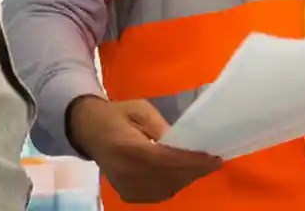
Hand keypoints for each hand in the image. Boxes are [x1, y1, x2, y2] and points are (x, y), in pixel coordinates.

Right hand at [68, 97, 221, 202]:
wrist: (89, 131)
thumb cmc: (117, 115)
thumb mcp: (140, 109)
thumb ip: (160, 126)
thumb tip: (181, 142)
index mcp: (127, 147)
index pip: (165, 160)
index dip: (191, 162)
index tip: (214, 159)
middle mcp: (125, 171)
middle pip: (168, 177)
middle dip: (194, 171)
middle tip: (214, 162)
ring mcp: (124, 186)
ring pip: (164, 189)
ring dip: (186, 179)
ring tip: (201, 167)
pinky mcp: (126, 193)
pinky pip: (156, 195)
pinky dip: (173, 186)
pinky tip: (183, 175)